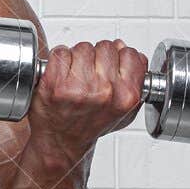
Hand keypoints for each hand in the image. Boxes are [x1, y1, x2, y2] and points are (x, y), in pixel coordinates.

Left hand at [27, 38, 149, 166]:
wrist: (61, 142)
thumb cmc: (90, 126)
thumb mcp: (125, 111)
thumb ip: (134, 80)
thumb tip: (125, 50)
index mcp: (126, 95)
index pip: (130, 54)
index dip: (118, 56)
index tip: (109, 65)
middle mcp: (105, 91)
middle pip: (106, 47)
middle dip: (97, 55)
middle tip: (89, 72)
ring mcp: (78, 87)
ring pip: (83, 47)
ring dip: (77, 56)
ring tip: (75, 74)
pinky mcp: (54, 84)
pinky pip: (60, 52)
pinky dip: (58, 57)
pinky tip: (60, 72)